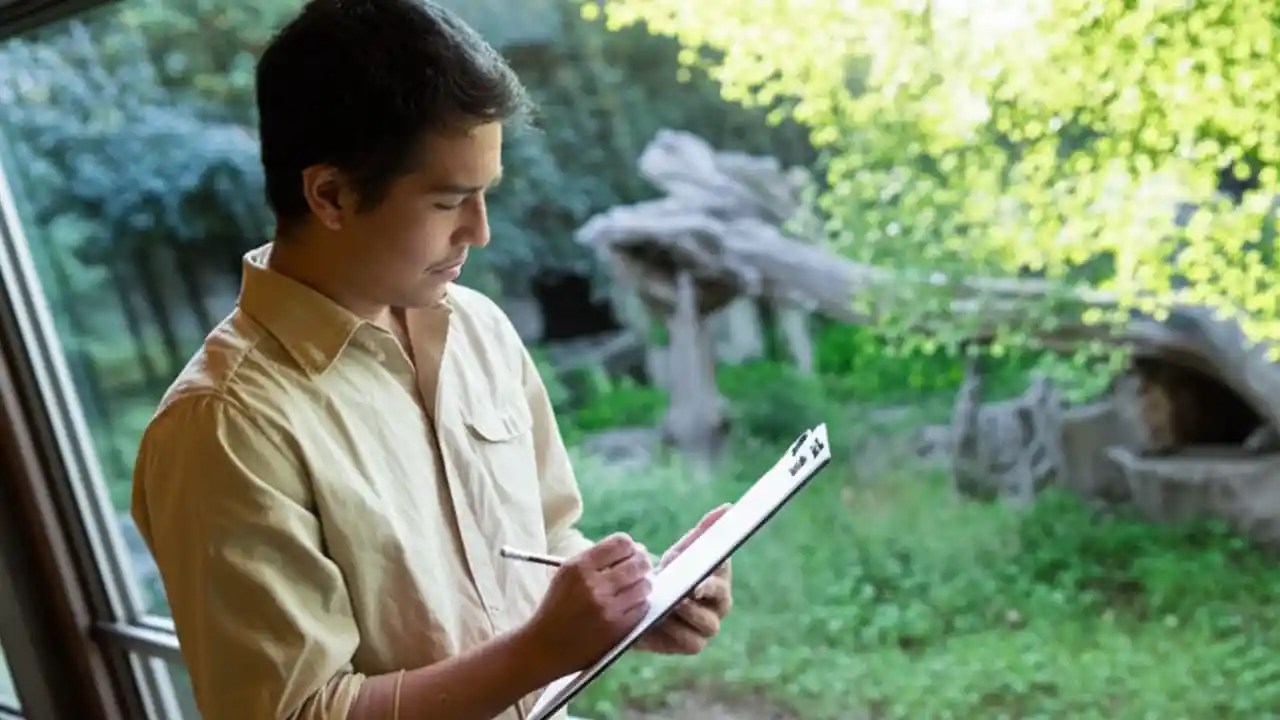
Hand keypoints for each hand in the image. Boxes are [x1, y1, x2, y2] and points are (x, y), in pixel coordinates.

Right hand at [524, 533, 652, 675]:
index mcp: (579, 567)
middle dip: (643, 563)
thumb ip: (595, 560)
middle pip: (637, 563)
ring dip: (643, 585)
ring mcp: (607, 608)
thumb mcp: (567, 574)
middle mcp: (594, 585)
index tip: (631, 552)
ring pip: (644, 586)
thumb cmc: (557, 607)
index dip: (631, 546)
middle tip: (642, 567)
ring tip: (636, 588)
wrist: (544, 647)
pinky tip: (631, 605)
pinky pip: (642, 608)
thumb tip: (633, 549)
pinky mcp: (617, 629)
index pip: (621, 543)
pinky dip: (640, 605)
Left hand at [637, 505, 733, 655]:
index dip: (710, 586)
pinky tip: (657, 624)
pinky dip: (673, 635)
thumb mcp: (686, 548)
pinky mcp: (690, 644)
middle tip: (675, 600)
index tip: (694, 585)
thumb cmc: (673, 568)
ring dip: (682, 621)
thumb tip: (728, 507)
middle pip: (715, 614)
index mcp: (721, 584)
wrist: (650, 594)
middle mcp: (718, 609)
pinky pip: (688, 643)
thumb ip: (707, 529)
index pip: (721, 587)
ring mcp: (706, 630)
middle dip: (694, 608)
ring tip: (663, 611)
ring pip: (702, 631)